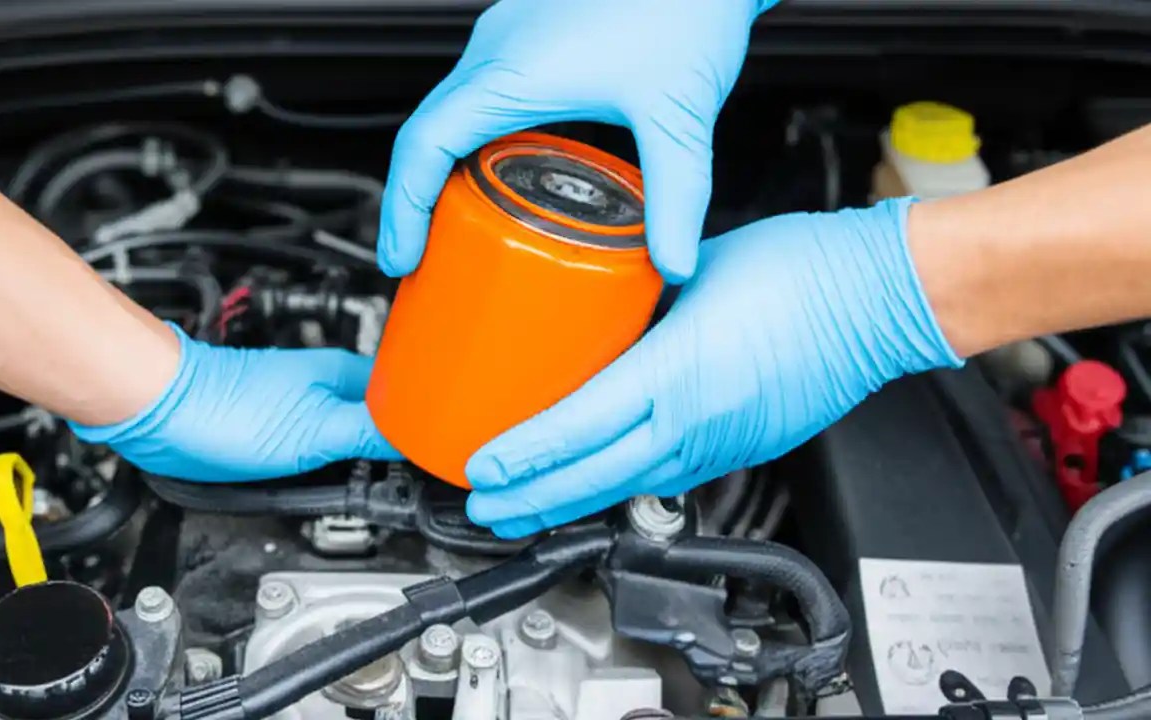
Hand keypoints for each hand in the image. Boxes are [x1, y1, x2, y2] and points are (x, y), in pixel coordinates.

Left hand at [68, 325, 399, 481]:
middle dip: (397, 443)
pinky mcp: (279, 425)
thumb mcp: (315, 433)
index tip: (438, 449)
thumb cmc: (224, 412)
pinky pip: (320, 444)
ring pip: (351, 431)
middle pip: (381, 416)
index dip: (424, 423)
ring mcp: (303, 405)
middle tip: (413, 474)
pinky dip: (332, 462)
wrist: (160, 411)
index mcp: (346, 374)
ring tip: (380, 479)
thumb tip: (417, 438)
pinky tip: (333, 477)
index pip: (406, 395)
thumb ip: (369, 434)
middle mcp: (328, 385)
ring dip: (364, 455)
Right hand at [378, 0, 777, 282]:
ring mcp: (510, 38)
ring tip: (449, 227)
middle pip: (424, 133)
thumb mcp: (679, 111)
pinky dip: (470, 144)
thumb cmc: (685, 0)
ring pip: (448, 112)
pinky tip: (499, 174)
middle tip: (418, 258)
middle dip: (412, 202)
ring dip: (438, 171)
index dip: (403, 209)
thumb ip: (677, 196)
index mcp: (511, 71)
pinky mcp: (532, 35)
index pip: (423, 146)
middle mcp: (497, 50)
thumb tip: (672, 263)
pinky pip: (477, 95)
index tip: (402, 257)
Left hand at [463, 199, 961, 537]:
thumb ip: (640, 294)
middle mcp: (697, 421)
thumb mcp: (696, 269)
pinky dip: (621, 486)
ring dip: (572, 501)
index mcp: (678, 372)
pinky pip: (666, 478)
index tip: (484, 467)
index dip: (526, 454)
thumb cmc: (803, 270)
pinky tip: (597, 484)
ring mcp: (721, 443)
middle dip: (532, 500)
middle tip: (484, 510)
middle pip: (596, 477)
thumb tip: (598, 304)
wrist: (881, 297)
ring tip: (526, 509)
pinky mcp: (740, 448)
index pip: (581, 424)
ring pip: (630, 486)